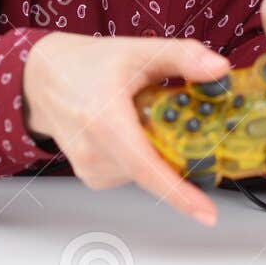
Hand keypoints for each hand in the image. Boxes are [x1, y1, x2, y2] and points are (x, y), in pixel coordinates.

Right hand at [23, 33, 232, 225]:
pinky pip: (135, 173)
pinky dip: (147, 155)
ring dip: (164, 151)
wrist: (45, 79)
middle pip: (156, 171)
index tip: (207, 213)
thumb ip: (184, 56)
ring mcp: (90, 169)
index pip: (147, 168)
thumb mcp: (141, 51)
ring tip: (152, 116)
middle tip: (197, 128)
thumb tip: (220, 69)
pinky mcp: (93, 177)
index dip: (179, 193)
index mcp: (105, 121)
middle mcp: (93, 152)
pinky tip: (137, 131)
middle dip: (185, 155)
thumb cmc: (89, 65)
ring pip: (149, 172)